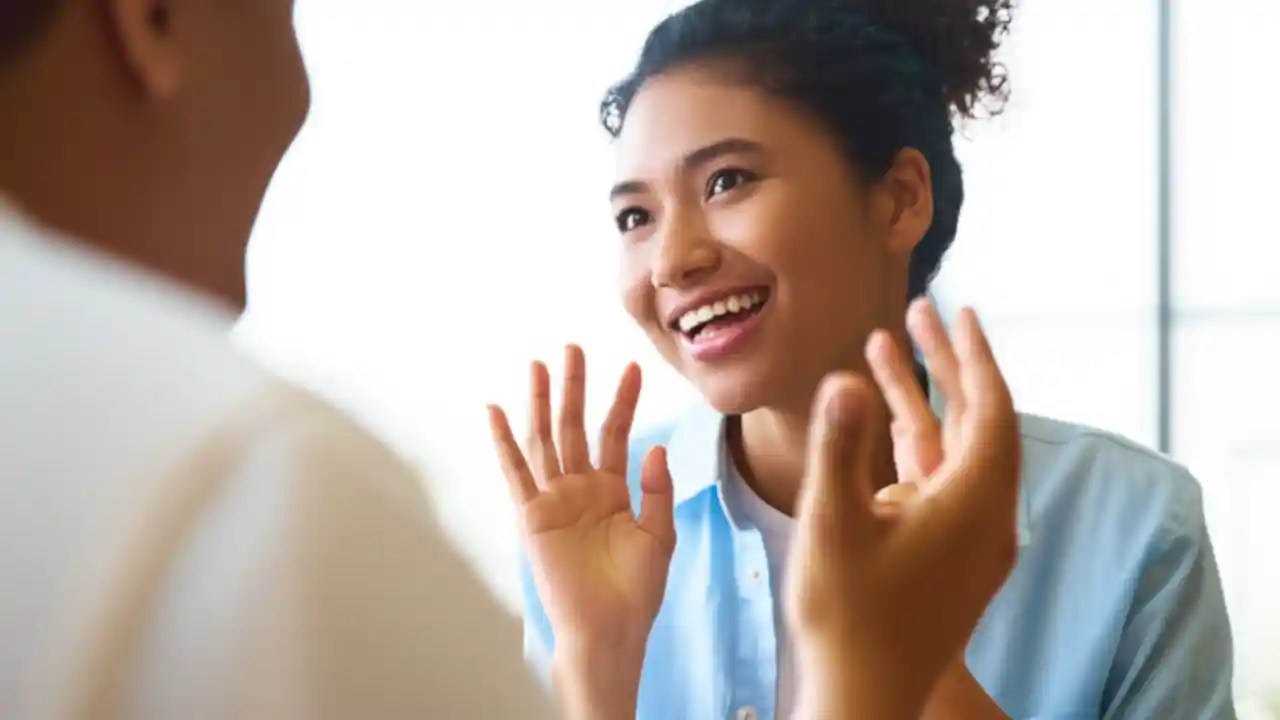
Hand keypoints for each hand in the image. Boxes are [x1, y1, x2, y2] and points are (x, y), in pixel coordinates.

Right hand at [487, 346, 675, 717]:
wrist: (609, 631)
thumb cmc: (636, 591)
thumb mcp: (659, 535)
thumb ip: (657, 489)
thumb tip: (653, 445)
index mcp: (612, 491)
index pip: (615, 433)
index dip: (623, 400)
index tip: (633, 368)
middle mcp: (580, 489)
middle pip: (575, 425)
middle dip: (576, 387)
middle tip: (575, 347)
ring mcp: (554, 500)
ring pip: (545, 439)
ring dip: (542, 402)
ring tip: (541, 364)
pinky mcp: (532, 516)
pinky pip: (516, 472)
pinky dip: (504, 441)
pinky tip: (497, 410)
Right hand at [787, 302, 1020, 719]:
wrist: (865, 698)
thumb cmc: (846, 617)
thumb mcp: (832, 524)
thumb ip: (838, 446)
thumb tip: (844, 379)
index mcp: (974, 503)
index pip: (991, 406)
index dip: (974, 352)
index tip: (958, 307)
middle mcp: (989, 519)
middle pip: (982, 421)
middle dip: (950, 363)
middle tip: (922, 311)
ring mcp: (975, 541)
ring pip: (960, 450)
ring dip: (927, 399)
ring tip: (881, 347)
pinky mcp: (956, 559)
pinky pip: (946, 482)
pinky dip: (921, 444)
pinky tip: (882, 423)